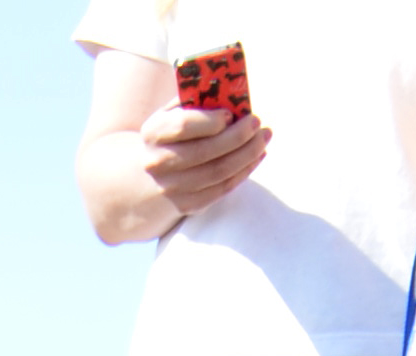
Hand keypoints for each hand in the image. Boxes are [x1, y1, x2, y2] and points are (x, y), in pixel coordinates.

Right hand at [137, 101, 269, 215]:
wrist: (152, 171)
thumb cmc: (173, 132)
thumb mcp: (175, 110)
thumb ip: (196, 99)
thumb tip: (231, 89)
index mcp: (153, 132)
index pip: (183, 126)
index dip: (210, 121)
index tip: (231, 114)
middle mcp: (158, 163)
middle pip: (205, 152)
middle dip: (237, 137)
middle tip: (257, 123)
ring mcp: (171, 188)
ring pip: (218, 173)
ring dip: (247, 155)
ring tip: (263, 138)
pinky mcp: (187, 205)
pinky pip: (221, 189)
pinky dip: (243, 172)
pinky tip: (256, 156)